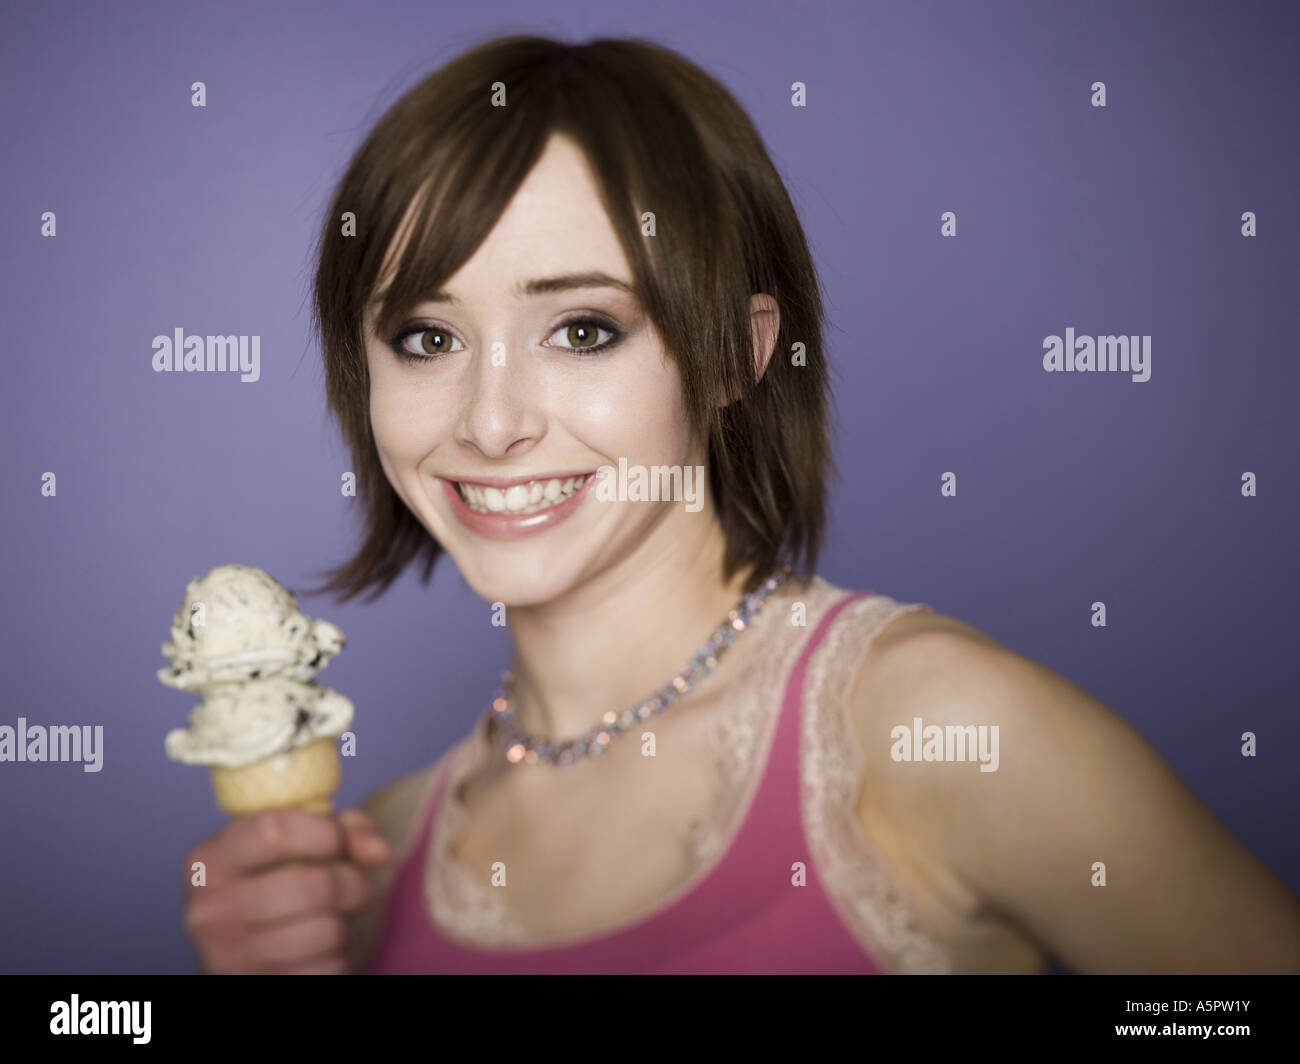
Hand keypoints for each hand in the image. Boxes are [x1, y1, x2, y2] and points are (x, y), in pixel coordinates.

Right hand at [182, 807, 392, 973]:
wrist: (250, 954)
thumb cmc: (281, 884)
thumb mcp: (300, 844)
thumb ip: (344, 829)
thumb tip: (378, 852)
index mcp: (208, 861)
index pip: (275, 831)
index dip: (325, 833)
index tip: (338, 843)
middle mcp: (209, 911)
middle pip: (314, 886)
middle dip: (353, 884)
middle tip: (355, 888)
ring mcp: (228, 959)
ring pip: (327, 932)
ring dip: (345, 926)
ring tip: (332, 921)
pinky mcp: (256, 987)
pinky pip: (327, 971)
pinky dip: (338, 961)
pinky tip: (320, 954)